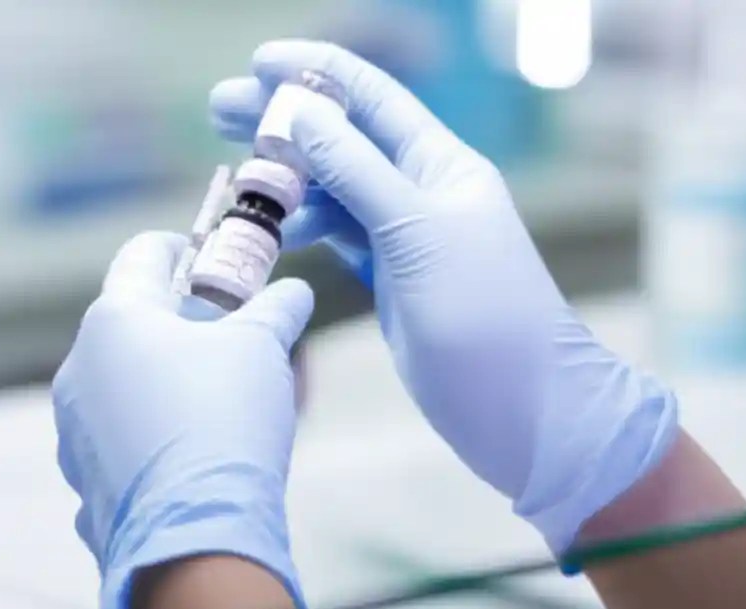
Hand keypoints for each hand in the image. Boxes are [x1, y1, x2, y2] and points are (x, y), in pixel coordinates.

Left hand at [53, 232, 313, 608]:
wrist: (196, 535)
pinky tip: (198, 458)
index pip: (144, 255)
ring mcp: (75, 432)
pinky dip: (157, 440)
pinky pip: (124, 446)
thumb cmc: (224, 422)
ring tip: (225, 405)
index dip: (188, 249)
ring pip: (127, 388)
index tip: (220, 261)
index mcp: (113, 320)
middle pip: (135, 325)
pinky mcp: (87, 482)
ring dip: (170, 384)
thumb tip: (293, 291)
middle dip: (187, 326)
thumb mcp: (262, 348)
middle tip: (238, 339)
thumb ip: (276, 309)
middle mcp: (79, 370)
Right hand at [210, 41, 678, 552]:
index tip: (256, 62)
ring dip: (287, 174)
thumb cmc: (486, 318)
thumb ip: (357, 173)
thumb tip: (300, 114)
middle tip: (218, 110)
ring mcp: (407, 237)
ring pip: (336, 188)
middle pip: (344, 138)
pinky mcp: (393, 280)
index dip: (315, 73)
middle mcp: (423, 191)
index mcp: (442, 165)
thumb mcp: (417, 235)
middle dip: (284, 120)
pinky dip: (304, 223)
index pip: (372, 99)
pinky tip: (272, 224)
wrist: (526, 409)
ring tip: (232, 171)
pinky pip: (340, 235)